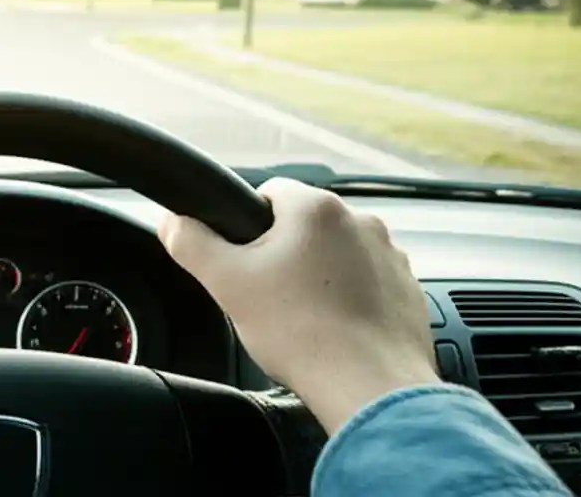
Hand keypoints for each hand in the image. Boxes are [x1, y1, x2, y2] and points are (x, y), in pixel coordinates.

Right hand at [159, 178, 438, 434]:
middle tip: (268, 296)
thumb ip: (190, 243)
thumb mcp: (226, 283)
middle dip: (283, 255)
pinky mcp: (408, 289)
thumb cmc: (300, 333)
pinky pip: (367, 284)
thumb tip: (173, 223)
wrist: (368, 387)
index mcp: (316, 208)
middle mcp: (362, 221)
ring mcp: (391, 255)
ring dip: (318, 276)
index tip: (243, 263)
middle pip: (303, 227)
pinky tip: (334, 330)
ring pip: (336, 255)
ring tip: (302, 318)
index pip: (268, 193)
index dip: (246, 228)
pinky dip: (349, 300)